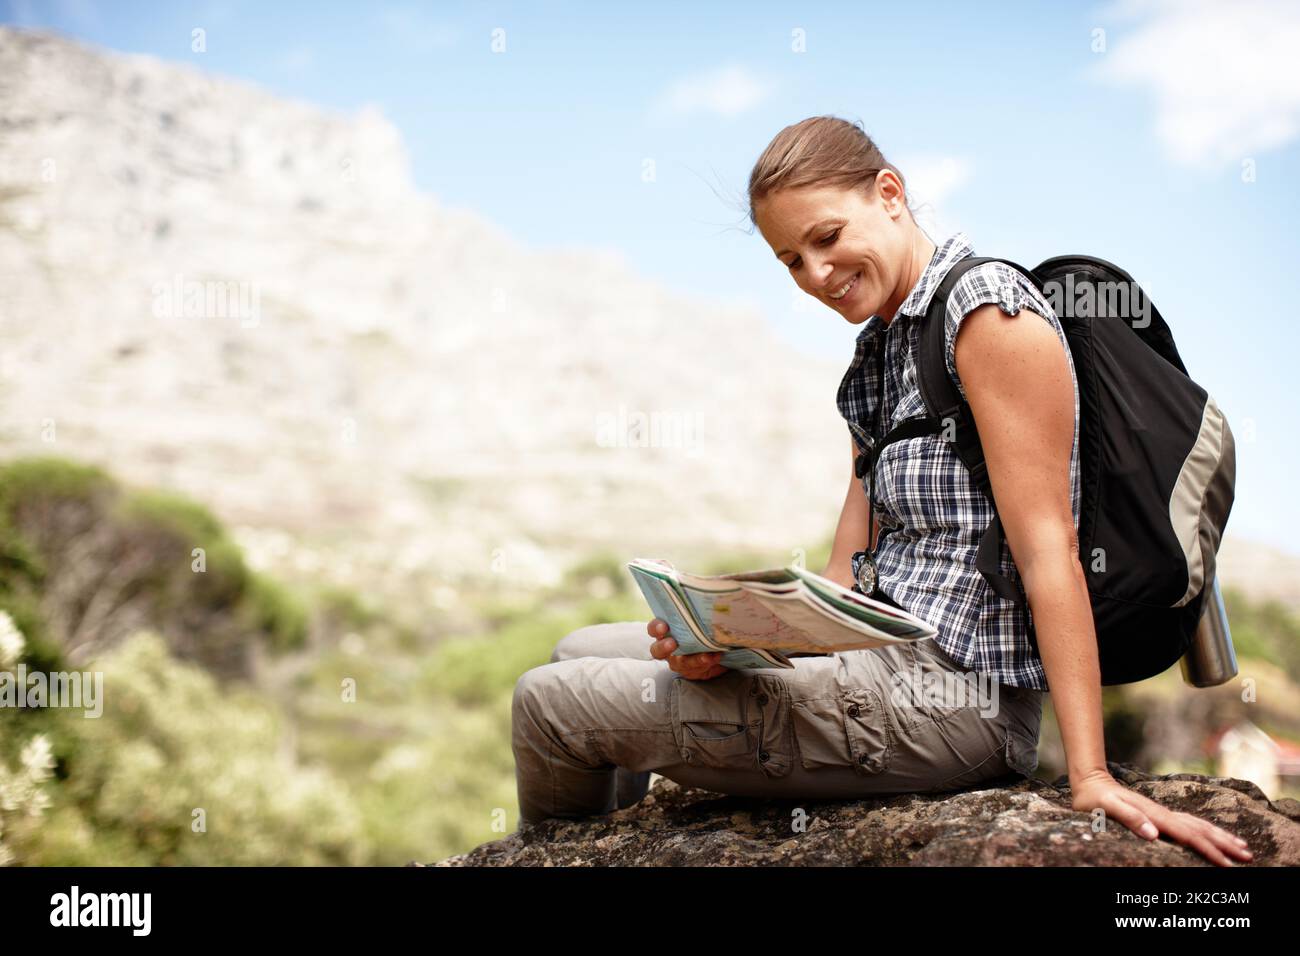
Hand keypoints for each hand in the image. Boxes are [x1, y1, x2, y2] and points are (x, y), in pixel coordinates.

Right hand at [646, 618, 726, 680]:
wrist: (712, 645)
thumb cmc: (699, 626)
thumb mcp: (694, 617)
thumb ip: (693, 610)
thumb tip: (707, 593)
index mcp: (665, 631)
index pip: (654, 628)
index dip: (655, 628)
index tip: (663, 626)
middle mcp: (667, 647)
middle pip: (657, 650)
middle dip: (664, 647)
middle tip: (672, 644)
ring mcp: (677, 661)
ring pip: (679, 662)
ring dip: (692, 659)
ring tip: (704, 655)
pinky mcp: (690, 670)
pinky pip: (696, 669)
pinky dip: (706, 662)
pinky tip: (716, 656)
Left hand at [1070, 769, 1252, 866]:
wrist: (1090, 782)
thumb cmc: (1095, 799)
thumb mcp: (1107, 807)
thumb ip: (1129, 818)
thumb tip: (1153, 833)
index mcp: (1154, 816)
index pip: (1187, 836)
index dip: (1208, 850)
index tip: (1226, 864)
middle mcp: (1163, 814)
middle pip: (1200, 830)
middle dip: (1224, 844)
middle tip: (1248, 857)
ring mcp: (1162, 813)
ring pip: (1199, 826)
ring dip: (1220, 837)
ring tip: (1241, 847)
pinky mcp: (1159, 814)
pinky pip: (1189, 823)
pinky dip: (1205, 830)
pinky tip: (1213, 834)